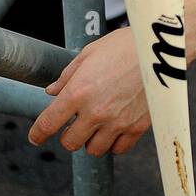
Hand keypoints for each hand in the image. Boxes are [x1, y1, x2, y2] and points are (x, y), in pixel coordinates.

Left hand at [28, 26, 151, 156]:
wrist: (160, 49)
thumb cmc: (125, 45)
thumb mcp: (89, 53)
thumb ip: (68, 76)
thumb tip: (52, 91)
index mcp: (78, 92)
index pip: (48, 123)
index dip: (38, 133)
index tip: (35, 137)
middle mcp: (96, 111)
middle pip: (70, 143)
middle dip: (68, 135)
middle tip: (73, 124)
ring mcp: (117, 122)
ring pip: (94, 149)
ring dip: (91, 140)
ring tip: (96, 126)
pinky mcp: (137, 127)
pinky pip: (119, 149)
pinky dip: (113, 143)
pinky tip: (114, 129)